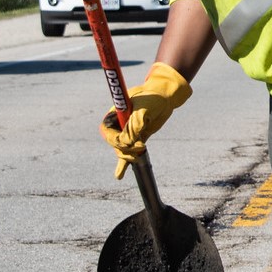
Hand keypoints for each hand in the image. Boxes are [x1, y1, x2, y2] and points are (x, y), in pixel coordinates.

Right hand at [97, 62, 192, 178]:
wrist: (165, 96)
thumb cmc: (153, 98)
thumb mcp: (143, 110)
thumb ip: (134, 126)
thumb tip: (128, 142)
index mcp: (115, 114)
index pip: (107, 131)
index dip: (115, 139)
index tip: (128, 142)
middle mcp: (119, 124)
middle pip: (114, 143)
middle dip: (125, 148)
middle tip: (141, 147)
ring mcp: (128, 132)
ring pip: (122, 150)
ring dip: (129, 155)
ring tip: (139, 155)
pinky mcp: (137, 138)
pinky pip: (128, 152)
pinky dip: (123, 164)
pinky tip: (119, 176)